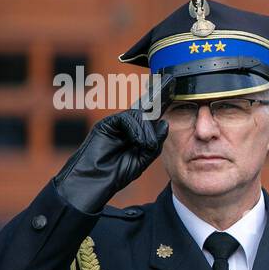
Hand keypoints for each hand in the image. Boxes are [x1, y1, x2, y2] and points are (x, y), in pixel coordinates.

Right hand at [53, 74, 171, 212]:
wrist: (95, 181)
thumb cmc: (116, 173)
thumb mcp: (143, 158)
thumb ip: (155, 143)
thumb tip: (164, 123)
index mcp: (135, 134)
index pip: (149, 116)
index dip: (160, 103)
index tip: (173, 89)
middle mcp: (126, 126)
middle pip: (145, 110)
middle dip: (156, 102)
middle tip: (167, 88)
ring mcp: (115, 124)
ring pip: (138, 115)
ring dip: (146, 131)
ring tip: (146, 146)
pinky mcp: (106, 124)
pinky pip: (126, 118)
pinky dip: (136, 129)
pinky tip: (138, 141)